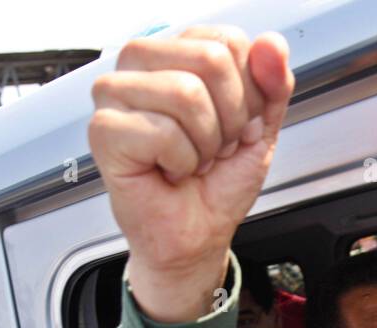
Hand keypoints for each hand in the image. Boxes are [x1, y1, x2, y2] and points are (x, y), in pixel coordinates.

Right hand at [88, 26, 293, 320]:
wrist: (196, 236)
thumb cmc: (216, 184)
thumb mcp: (260, 128)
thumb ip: (272, 84)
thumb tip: (271, 45)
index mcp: (176, 52)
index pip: (228, 42)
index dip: (247, 94)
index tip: (233, 127)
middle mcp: (141, 64)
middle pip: (210, 59)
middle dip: (230, 118)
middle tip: (212, 148)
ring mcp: (116, 93)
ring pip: (186, 92)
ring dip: (205, 143)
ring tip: (191, 161)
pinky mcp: (104, 129)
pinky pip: (163, 132)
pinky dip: (180, 162)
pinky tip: (169, 172)